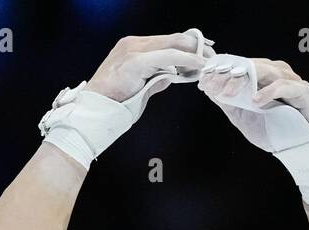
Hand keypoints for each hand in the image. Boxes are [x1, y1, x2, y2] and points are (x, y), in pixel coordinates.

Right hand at [84, 31, 213, 104]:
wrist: (94, 111)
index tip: (206, 52)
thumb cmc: (114, 102)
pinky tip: (198, 65)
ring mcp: (132, 50)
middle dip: (196, 46)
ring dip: (194, 52)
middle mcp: (133, 44)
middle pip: (173, 39)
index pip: (167, 41)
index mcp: (133, 48)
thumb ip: (156, 79)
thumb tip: (172, 76)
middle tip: (214, 56)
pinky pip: (167, 57)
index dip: (189, 45)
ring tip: (210, 62)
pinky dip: (186, 60)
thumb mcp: (140, 88)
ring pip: (172, 45)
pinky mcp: (134, 61)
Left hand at [198, 57, 308, 149]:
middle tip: (213, 87)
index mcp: (262, 76)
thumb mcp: (245, 118)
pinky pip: (283, 85)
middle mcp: (275, 73)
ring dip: (244, 81)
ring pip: (264, 70)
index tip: (204, 83)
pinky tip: (255, 100)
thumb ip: (229, 103)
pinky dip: (268, 91)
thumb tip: (209, 90)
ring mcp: (290, 79)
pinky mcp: (302, 90)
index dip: (220, 72)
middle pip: (249, 65)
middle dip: (228, 75)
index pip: (239, 66)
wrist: (301, 146)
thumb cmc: (276, 130)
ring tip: (229, 93)